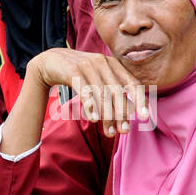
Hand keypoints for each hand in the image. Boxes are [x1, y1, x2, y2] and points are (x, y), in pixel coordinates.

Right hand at [28, 48, 149, 138]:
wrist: (50, 61)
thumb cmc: (76, 74)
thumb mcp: (96, 77)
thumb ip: (111, 88)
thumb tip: (129, 112)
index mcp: (113, 64)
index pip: (131, 82)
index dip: (140, 99)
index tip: (145, 116)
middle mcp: (103, 62)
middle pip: (117, 91)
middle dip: (122, 113)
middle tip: (124, 131)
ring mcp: (88, 66)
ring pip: (102, 94)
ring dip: (107, 115)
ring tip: (110, 132)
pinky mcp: (73, 71)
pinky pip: (85, 91)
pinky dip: (91, 106)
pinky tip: (95, 119)